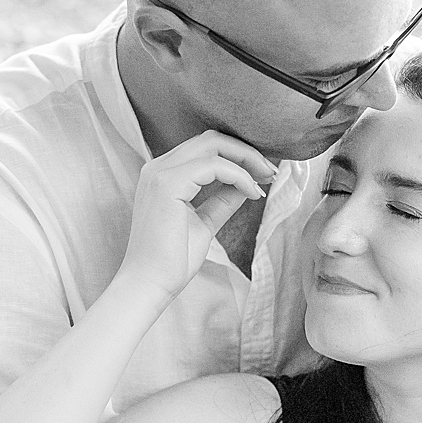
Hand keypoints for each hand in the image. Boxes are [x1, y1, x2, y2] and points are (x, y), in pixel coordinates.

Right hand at [116, 131, 274, 301]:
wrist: (151, 283)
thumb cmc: (173, 258)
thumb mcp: (205, 222)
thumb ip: (222, 199)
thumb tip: (247, 184)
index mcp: (164, 174)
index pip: (205, 148)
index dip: (239, 155)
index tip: (263, 174)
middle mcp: (158, 167)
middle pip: (211, 139)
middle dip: (247, 152)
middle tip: (270, 172)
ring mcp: (160, 173)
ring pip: (213, 145)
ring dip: (247, 159)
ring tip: (266, 179)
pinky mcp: (167, 184)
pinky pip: (213, 166)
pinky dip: (239, 176)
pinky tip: (252, 193)